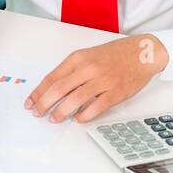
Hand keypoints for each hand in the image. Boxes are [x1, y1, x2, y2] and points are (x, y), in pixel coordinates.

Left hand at [25, 34, 168, 123]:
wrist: (142, 52)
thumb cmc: (114, 55)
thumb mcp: (88, 56)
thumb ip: (71, 71)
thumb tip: (52, 90)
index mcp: (78, 58)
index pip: (52, 77)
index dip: (38, 92)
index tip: (30, 102)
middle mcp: (89, 68)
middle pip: (59, 89)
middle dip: (44, 104)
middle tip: (38, 113)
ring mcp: (103, 80)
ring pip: (75, 99)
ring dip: (61, 112)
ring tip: (54, 119)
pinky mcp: (116, 92)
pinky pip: (96, 107)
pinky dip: (84, 115)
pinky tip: (77, 119)